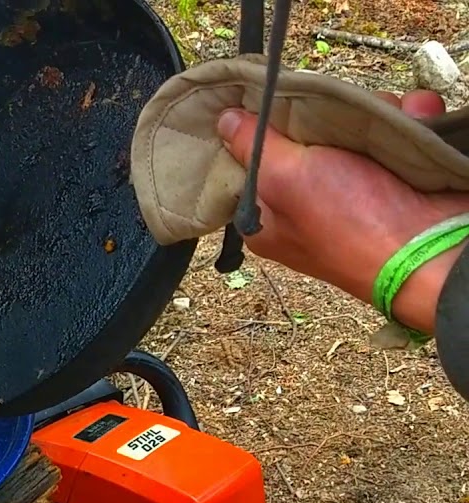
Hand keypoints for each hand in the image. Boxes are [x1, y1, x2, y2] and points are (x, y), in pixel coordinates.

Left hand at [218, 90, 468, 334]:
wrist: (432, 249)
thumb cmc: (347, 221)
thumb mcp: (284, 178)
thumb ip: (252, 145)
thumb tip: (222, 121)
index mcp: (265, 214)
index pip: (247, 163)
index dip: (259, 130)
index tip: (270, 100)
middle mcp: (306, 203)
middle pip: (305, 136)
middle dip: (328, 117)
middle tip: (340, 114)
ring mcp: (354, 189)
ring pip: (353, 128)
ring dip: (377, 113)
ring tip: (393, 116)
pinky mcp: (395, 177)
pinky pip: (393, 133)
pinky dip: (408, 121)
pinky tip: (417, 118)